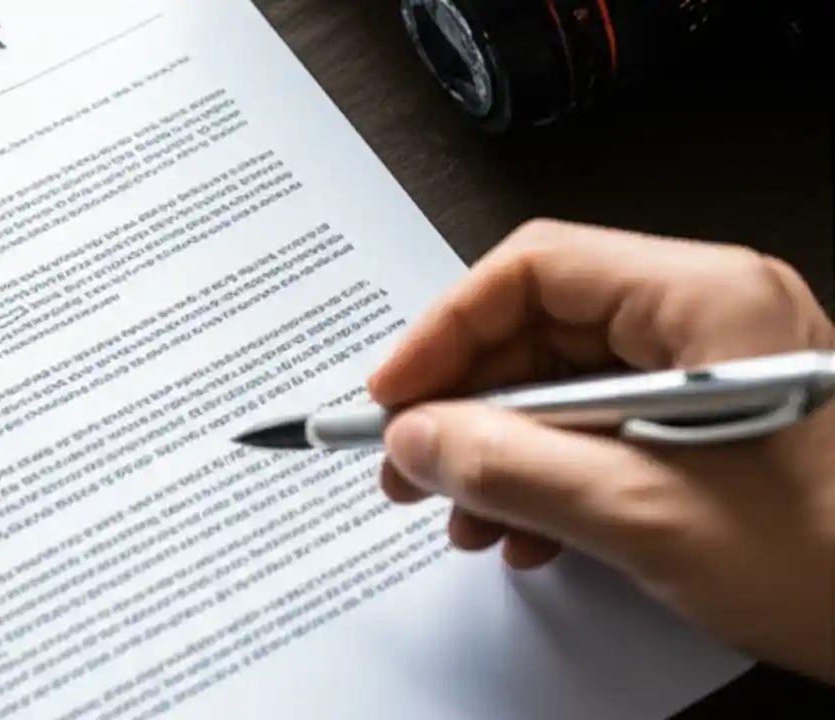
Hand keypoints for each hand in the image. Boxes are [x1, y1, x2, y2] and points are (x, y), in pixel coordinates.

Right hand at [368, 219, 834, 682]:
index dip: (446, 329)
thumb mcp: (642, 512)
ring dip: (499, 452)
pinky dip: (548, 477)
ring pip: (561, 387)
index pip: (535, 271)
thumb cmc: (831, 558)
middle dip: (465, 405)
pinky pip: (598, 428)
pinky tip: (526, 532)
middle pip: (540, 331)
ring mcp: (707, 370)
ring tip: (462, 515)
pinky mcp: (705, 423)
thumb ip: (509, 467)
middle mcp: (706, 316)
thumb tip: (412, 438)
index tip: (392, 393)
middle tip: (409, 465)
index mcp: (704, 298)